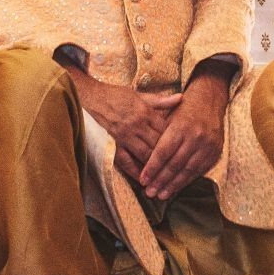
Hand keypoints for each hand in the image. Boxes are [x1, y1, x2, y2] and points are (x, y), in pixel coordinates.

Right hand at [72, 70, 180, 184]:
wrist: (90, 97)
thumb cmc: (116, 96)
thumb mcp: (139, 95)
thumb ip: (160, 100)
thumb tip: (181, 97)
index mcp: (145, 112)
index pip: (165, 129)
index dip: (175, 140)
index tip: (183, 147)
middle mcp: (137, 126)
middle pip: (158, 144)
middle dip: (168, 155)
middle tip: (178, 166)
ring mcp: (124, 137)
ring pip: (145, 154)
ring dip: (155, 166)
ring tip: (165, 177)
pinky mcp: (113, 145)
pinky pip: (126, 162)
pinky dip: (135, 171)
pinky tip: (143, 180)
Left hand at [135, 73, 228, 199]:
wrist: (210, 101)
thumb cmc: (183, 109)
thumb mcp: (168, 115)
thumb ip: (158, 135)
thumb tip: (142, 158)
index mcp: (180, 126)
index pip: (163, 152)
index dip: (152, 168)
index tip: (143, 180)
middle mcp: (195, 137)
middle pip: (174, 164)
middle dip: (160, 181)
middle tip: (149, 192)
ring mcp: (207, 146)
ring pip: (187, 171)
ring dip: (173, 185)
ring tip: (160, 195)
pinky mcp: (215, 152)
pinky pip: (199, 171)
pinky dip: (186, 181)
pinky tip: (176, 188)